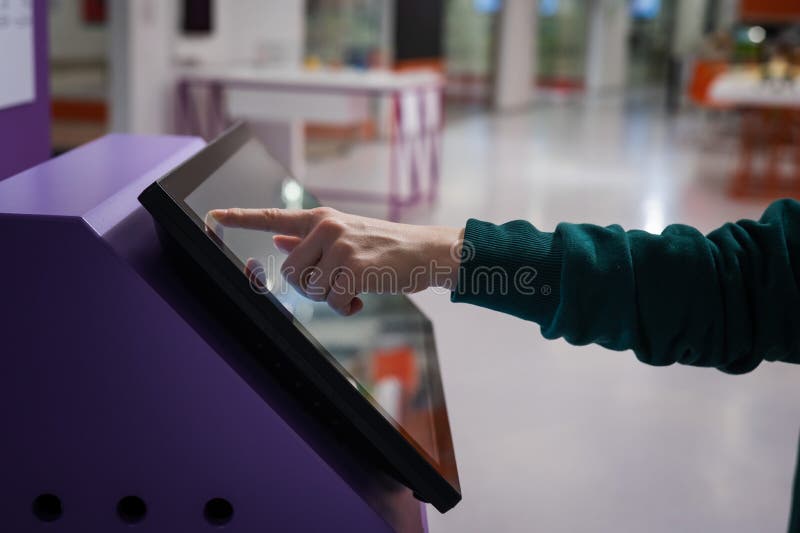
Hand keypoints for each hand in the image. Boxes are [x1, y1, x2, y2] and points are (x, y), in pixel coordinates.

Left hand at [209, 207, 463, 315]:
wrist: (424, 250)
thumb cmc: (383, 246)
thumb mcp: (345, 234)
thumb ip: (309, 239)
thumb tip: (277, 241)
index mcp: (320, 219)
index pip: (272, 216)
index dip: (240, 219)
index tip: (212, 216)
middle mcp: (326, 227)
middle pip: (289, 272)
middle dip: (310, 288)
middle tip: (335, 284)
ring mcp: (341, 245)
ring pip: (310, 289)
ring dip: (331, 298)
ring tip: (354, 287)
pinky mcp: (355, 266)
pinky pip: (333, 301)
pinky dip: (346, 308)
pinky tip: (362, 298)